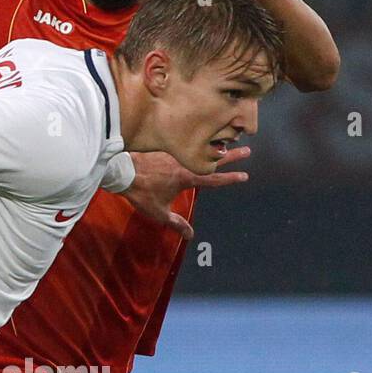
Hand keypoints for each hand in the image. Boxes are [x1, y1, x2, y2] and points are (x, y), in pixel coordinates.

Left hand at [122, 147, 250, 239]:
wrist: (123, 171)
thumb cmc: (141, 193)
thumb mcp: (160, 212)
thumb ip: (176, 223)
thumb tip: (190, 236)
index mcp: (187, 178)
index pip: (215, 179)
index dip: (231, 179)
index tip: (245, 176)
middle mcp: (185, 163)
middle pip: (214, 159)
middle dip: (232, 156)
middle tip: (248, 151)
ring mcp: (176, 152)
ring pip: (200, 146)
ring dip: (215, 144)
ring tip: (228, 141)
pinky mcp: (166, 145)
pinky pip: (185, 141)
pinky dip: (195, 140)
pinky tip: (199, 136)